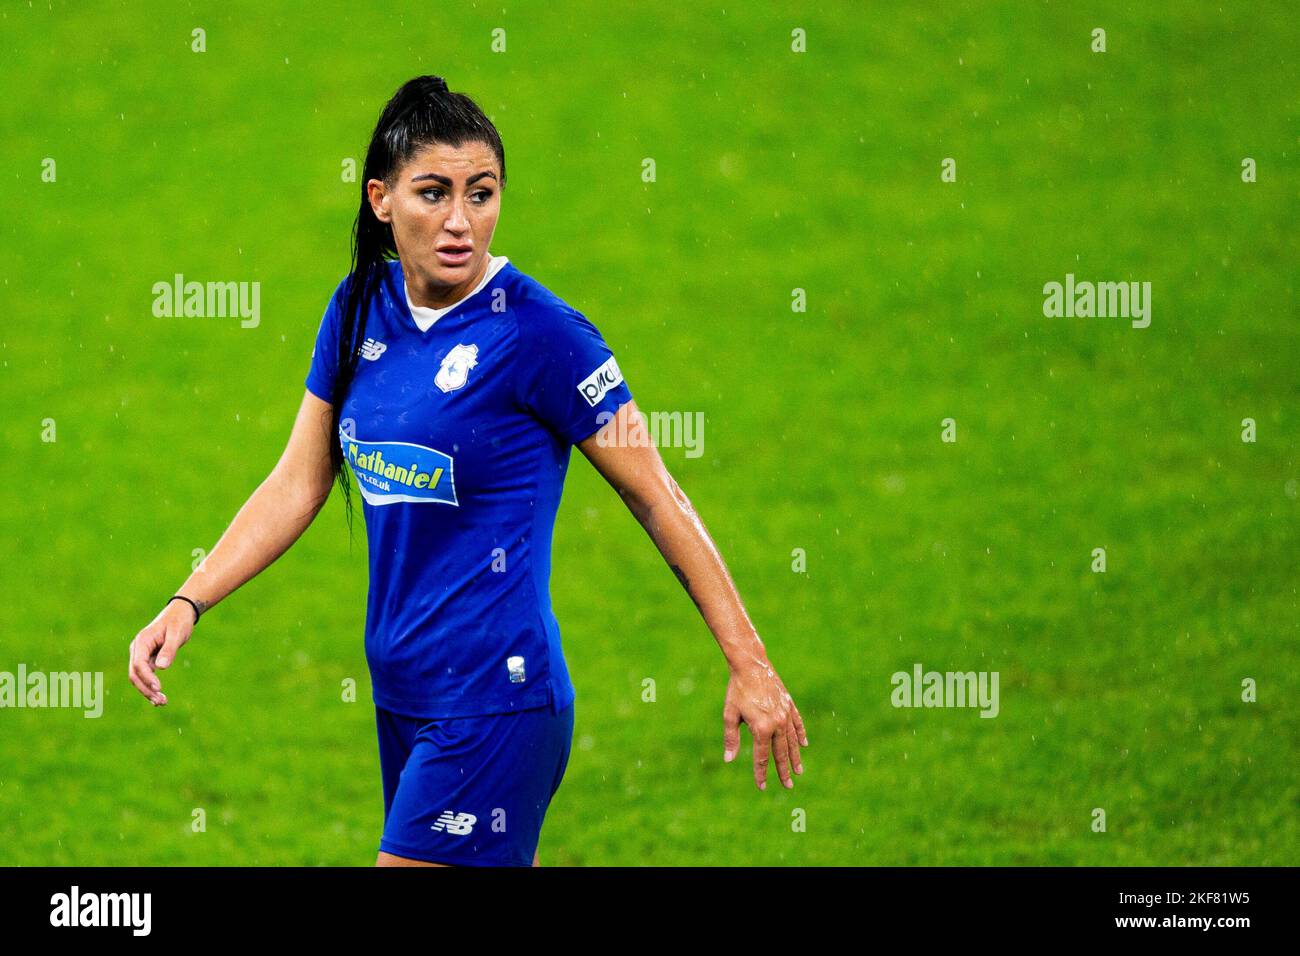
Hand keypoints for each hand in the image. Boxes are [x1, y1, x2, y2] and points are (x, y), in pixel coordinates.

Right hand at [128, 601, 195, 705]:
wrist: (180, 613)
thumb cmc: (179, 622)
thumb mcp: (177, 634)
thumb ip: (169, 650)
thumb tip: (161, 667)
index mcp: (142, 642)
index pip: (138, 664)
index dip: (147, 678)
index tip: (159, 688)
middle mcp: (137, 649)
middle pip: (135, 674)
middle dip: (146, 689)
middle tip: (161, 701)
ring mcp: (141, 655)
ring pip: (139, 677)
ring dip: (148, 691)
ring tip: (162, 702)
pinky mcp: (147, 659)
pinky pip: (145, 676)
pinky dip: (150, 686)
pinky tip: (159, 698)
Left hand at [723, 656, 808, 790]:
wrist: (751, 665)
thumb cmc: (737, 690)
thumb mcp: (730, 715)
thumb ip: (731, 739)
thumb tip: (729, 760)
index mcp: (761, 728)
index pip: (762, 757)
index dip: (761, 774)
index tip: (761, 787)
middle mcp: (777, 724)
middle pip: (781, 753)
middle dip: (784, 771)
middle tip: (788, 786)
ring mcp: (785, 714)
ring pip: (792, 741)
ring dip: (795, 757)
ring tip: (798, 771)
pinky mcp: (789, 705)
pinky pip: (797, 724)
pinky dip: (800, 735)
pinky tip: (803, 745)